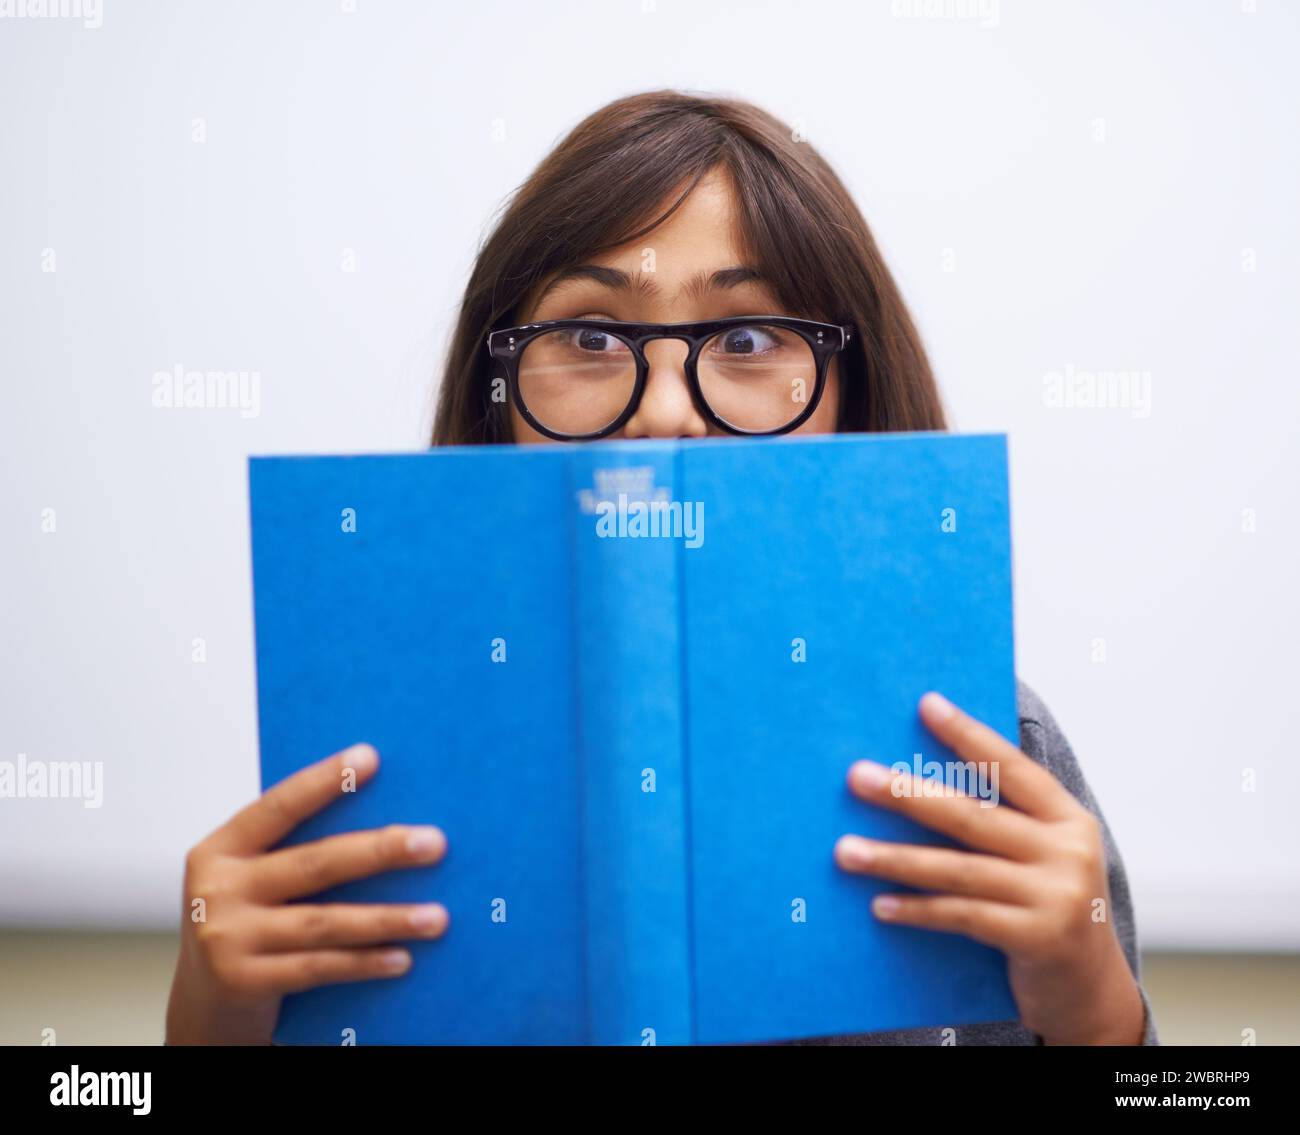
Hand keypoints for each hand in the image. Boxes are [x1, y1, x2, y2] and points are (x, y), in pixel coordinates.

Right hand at [165, 743, 448, 1044]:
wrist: (204, 1004)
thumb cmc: (246, 923)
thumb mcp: (251, 879)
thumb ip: (293, 850)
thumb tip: (387, 821)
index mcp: (221, 849)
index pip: (279, 806)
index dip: (324, 781)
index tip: (371, 758)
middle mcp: (218, 889)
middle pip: (315, 863)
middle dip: (380, 851)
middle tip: (434, 843)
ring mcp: (228, 938)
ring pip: (325, 921)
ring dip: (387, 918)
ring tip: (436, 917)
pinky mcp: (244, 982)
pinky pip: (319, 967)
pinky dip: (364, 962)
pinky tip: (402, 957)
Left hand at [834, 692, 1145, 1044]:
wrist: (1092, 991)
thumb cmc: (1049, 908)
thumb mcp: (1044, 857)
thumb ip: (1005, 822)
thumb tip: (919, 782)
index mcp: (1069, 819)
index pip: (1013, 768)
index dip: (969, 736)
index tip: (926, 705)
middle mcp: (1068, 852)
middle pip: (972, 816)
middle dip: (907, 794)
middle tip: (856, 777)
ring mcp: (1056, 897)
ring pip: (957, 868)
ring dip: (894, 858)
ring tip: (845, 850)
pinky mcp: (1036, 938)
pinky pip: (962, 915)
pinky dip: (918, 909)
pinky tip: (879, 905)